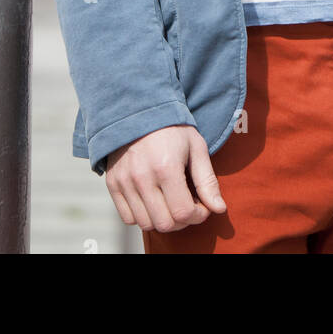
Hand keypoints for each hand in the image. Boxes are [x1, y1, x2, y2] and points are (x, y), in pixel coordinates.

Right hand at [105, 124, 226, 231]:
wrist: (139, 109)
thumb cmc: (173, 129)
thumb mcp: (196, 147)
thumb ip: (207, 181)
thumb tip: (219, 209)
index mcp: (166, 167)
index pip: (183, 213)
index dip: (198, 215)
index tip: (202, 205)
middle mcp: (142, 177)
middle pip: (165, 224)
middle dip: (182, 220)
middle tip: (187, 205)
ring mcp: (125, 181)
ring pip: (146, 224)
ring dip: (163, 220)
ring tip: (171, 202)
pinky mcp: (113, 183)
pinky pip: (127, 217)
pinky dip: (142, 216)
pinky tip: (153, 201)